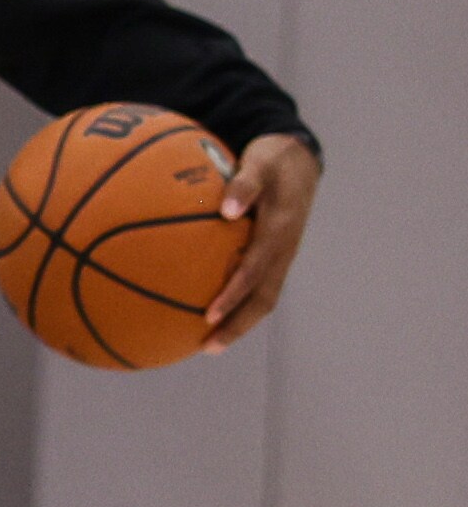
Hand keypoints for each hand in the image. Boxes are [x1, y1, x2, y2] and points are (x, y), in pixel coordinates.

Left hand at [203, 132, 319, 349]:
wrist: (299, 159)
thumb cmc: (271, 161)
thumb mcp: (259, 164)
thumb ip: (244, 185)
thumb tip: (226, 211)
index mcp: (279, 232)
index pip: (255, 272)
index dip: (234, 295)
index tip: (209, 314)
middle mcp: (283, 251)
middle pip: (263, 299)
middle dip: (238, 325)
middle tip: (208, 347)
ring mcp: (282, 257)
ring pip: (264, 298)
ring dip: (240, 322)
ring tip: (209, 343)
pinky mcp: (276, 256)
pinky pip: (259, 286)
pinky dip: (241, 304)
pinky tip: (212, 311)